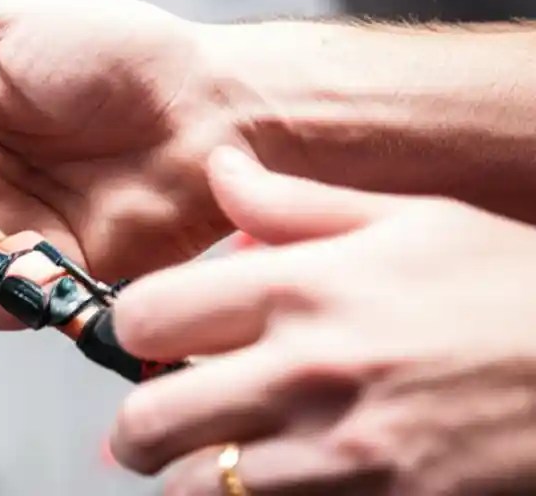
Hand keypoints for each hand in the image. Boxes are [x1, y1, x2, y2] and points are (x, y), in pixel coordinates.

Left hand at [110, 147, 535, 494]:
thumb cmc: (510, 289)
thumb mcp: (410, 220)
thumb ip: (295, 205)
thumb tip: (220, 167)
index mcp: (301, 288)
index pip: (147, 316)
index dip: (133, 331)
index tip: (149, 340)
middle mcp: (306, 371)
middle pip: (148, 422)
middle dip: (138, 429)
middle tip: (154, 424)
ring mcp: (339, 454)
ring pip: (198, 490)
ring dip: (195, 478)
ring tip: (217, 459)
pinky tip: (276, 483)